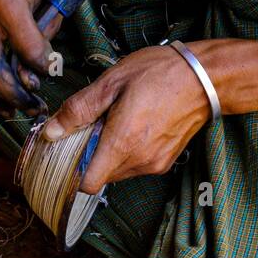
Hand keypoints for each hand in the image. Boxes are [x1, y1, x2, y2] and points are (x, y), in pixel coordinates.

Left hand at [43, 45, 213, 191]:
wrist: (207, 77)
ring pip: (117, 171)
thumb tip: (51, 132)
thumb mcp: (111, 83)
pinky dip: (128, 152)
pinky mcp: (165, 162)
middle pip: (100, 176)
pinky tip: (135, 125)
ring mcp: (154, 164)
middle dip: (91, 155)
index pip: (87, 184)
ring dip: (110, 153)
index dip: (73, 171)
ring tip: (119, 121)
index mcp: (122, 143)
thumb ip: (78, 110)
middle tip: (96, 125)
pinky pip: (135, 165)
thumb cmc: (160, 73)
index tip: (69, 151)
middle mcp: (139, 160)